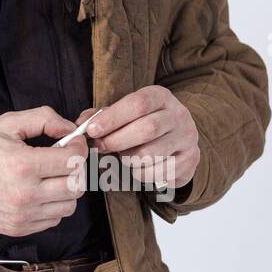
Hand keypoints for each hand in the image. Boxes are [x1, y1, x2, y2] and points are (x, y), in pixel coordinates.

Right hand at [0, 106, 87, 235]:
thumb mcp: (5, 124)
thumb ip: (42, 119)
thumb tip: (70, 128)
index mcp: (23, 164)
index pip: (73, 160)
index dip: (78, 147)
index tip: (73, 143)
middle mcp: (26, 193)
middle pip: (77, 185)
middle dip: (76, 169)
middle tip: (65, 159)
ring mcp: (23, 215)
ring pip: (69, 206)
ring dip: (66, 189)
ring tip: (52, 177)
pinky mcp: (18, 228)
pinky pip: (53, 220)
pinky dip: (53, 206)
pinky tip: (40, 192)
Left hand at [83, 86, 198, 189]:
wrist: (177, 139)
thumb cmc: (143, 123)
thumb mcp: (125, 112)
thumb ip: (101, 115)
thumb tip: (81, 124)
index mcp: (160, 96)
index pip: (137, 104)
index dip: (112, 118)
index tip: (91, 130)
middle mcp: (178, 115)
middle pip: (146, 129)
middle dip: (117, 141)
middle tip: (101, 146)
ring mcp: (187, 138)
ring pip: (150, 154)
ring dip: (127, 159)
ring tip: (122, 156)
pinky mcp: (190, 160)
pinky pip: (158, 173)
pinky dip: (140, 174)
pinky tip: (137, 167)